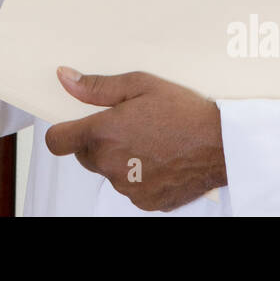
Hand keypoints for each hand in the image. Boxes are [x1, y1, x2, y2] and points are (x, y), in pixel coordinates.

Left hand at [44, 67, 225, 211]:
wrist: (221, 144)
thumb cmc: (184, 112)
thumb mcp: (139, 85)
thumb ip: (97, 86)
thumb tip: (66, 78)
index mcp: (103, 134)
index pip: (57, 141)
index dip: (61, 133)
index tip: (71, 127)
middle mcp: (110, 164)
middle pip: (84, 156)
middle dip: (97, 142)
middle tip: (127, 126)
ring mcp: (127, 187)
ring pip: (109, 172)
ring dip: (120, 160)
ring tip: (150, 141)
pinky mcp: (145, 202)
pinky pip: (130, 188)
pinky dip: (139, 176)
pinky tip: (160, 159)